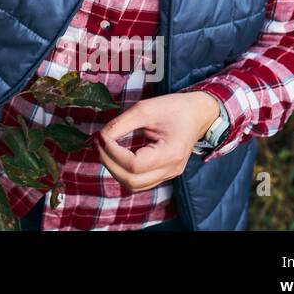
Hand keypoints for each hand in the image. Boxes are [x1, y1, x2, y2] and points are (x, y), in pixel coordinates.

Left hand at [93, 91, 221, 191]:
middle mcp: (171, 169)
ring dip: (114, 169)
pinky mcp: (164, 173)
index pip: (134, 164)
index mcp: (172, 153)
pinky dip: (123, 171)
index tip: (101, 136)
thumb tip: (99, 137)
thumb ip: (120, 124)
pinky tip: (114, 155)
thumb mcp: (145, 109)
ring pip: (134, 185)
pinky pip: (139, 181)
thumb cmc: (174, 108)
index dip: (112, 152)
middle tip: (96, 143)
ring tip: (102, 149)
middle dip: (109, 163)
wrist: (197, 114)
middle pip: (132, 181)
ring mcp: (169, 174)